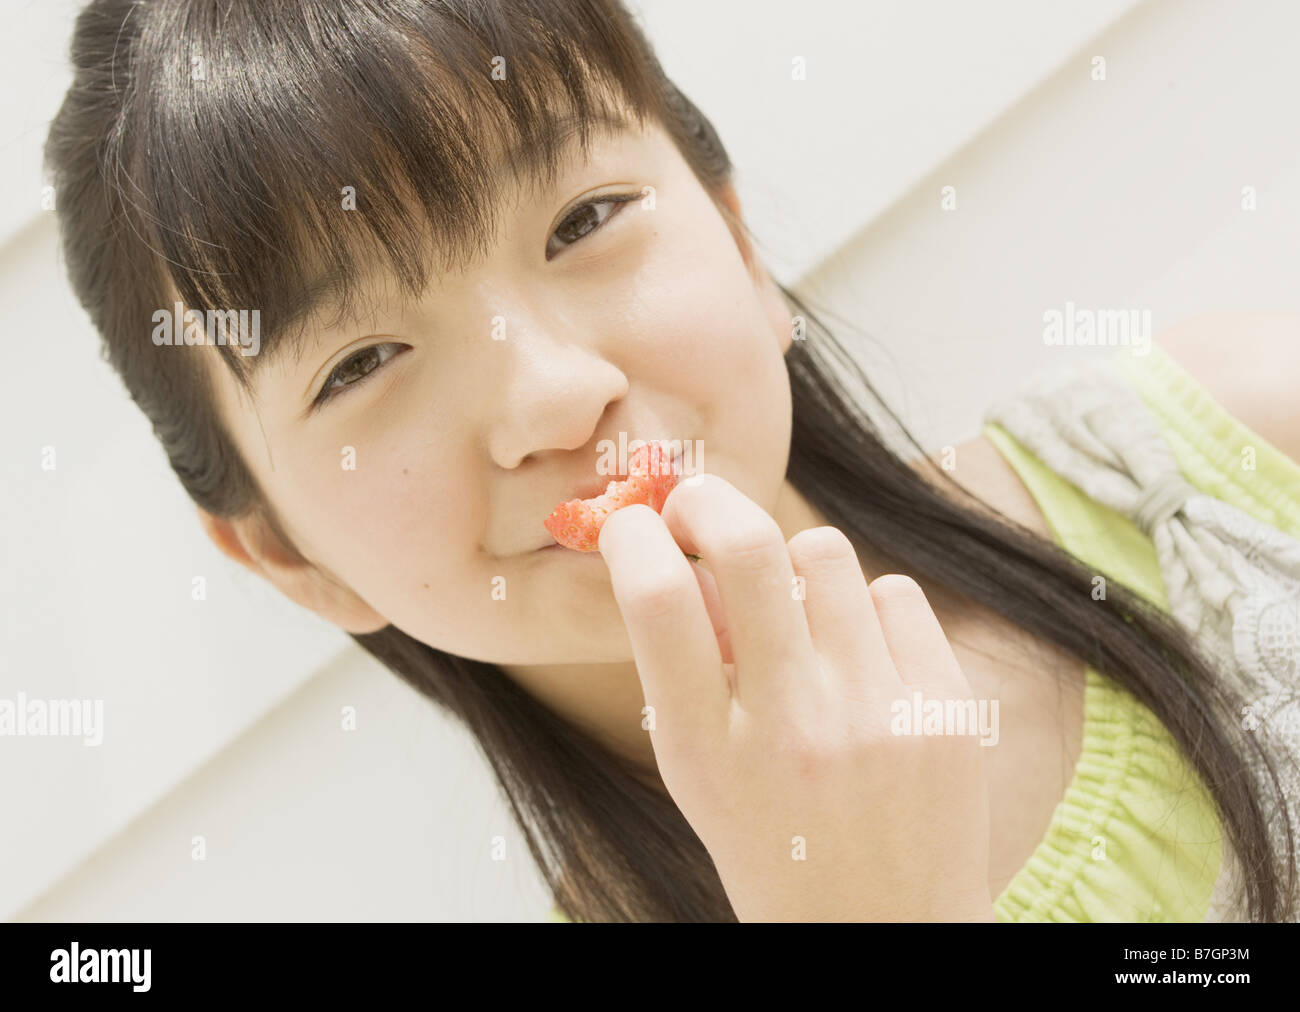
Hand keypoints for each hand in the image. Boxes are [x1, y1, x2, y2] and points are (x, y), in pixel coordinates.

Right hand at [597, 473, 994, 921]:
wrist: (883, 928)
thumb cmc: (771, 842)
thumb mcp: (697, 772)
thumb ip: (683, 667)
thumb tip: (685, 554)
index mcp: (708, 753)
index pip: (658, 603)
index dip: (636, 537)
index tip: (634, 527)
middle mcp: (795, 728)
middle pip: (749, 547)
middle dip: (710, 501)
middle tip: (698, 507)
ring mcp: (878, 714)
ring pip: (825, 552)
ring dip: (796, 569)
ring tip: (798, 622)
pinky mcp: (945, 708)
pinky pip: (893, 591)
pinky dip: (865, 612)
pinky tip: (861, 664)